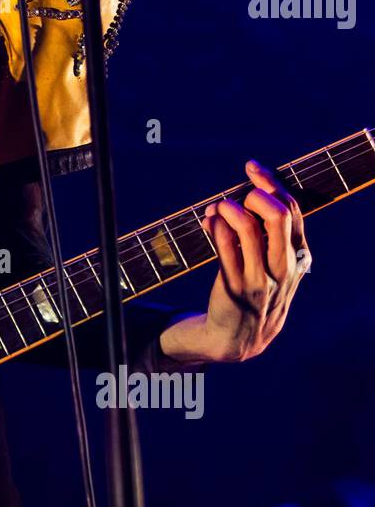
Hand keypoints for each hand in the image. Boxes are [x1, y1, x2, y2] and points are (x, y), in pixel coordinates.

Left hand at [160, 159, 310, 363]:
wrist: (239, 339)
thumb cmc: (255, 293)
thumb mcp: (276, 267)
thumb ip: (272, 236)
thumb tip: (250, 194)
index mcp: (297, 257)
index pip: (292, 211)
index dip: (271, 183)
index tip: (251, 166)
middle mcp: (283, 268)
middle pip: (277, 216)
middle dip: (255, 193)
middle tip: (238, 195)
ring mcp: (259, 279)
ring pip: (247, 228)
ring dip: (227, 208)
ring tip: (217, 207)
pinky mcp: (233, 288)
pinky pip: (223, 248)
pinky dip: (214, 226)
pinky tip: (208, 220)